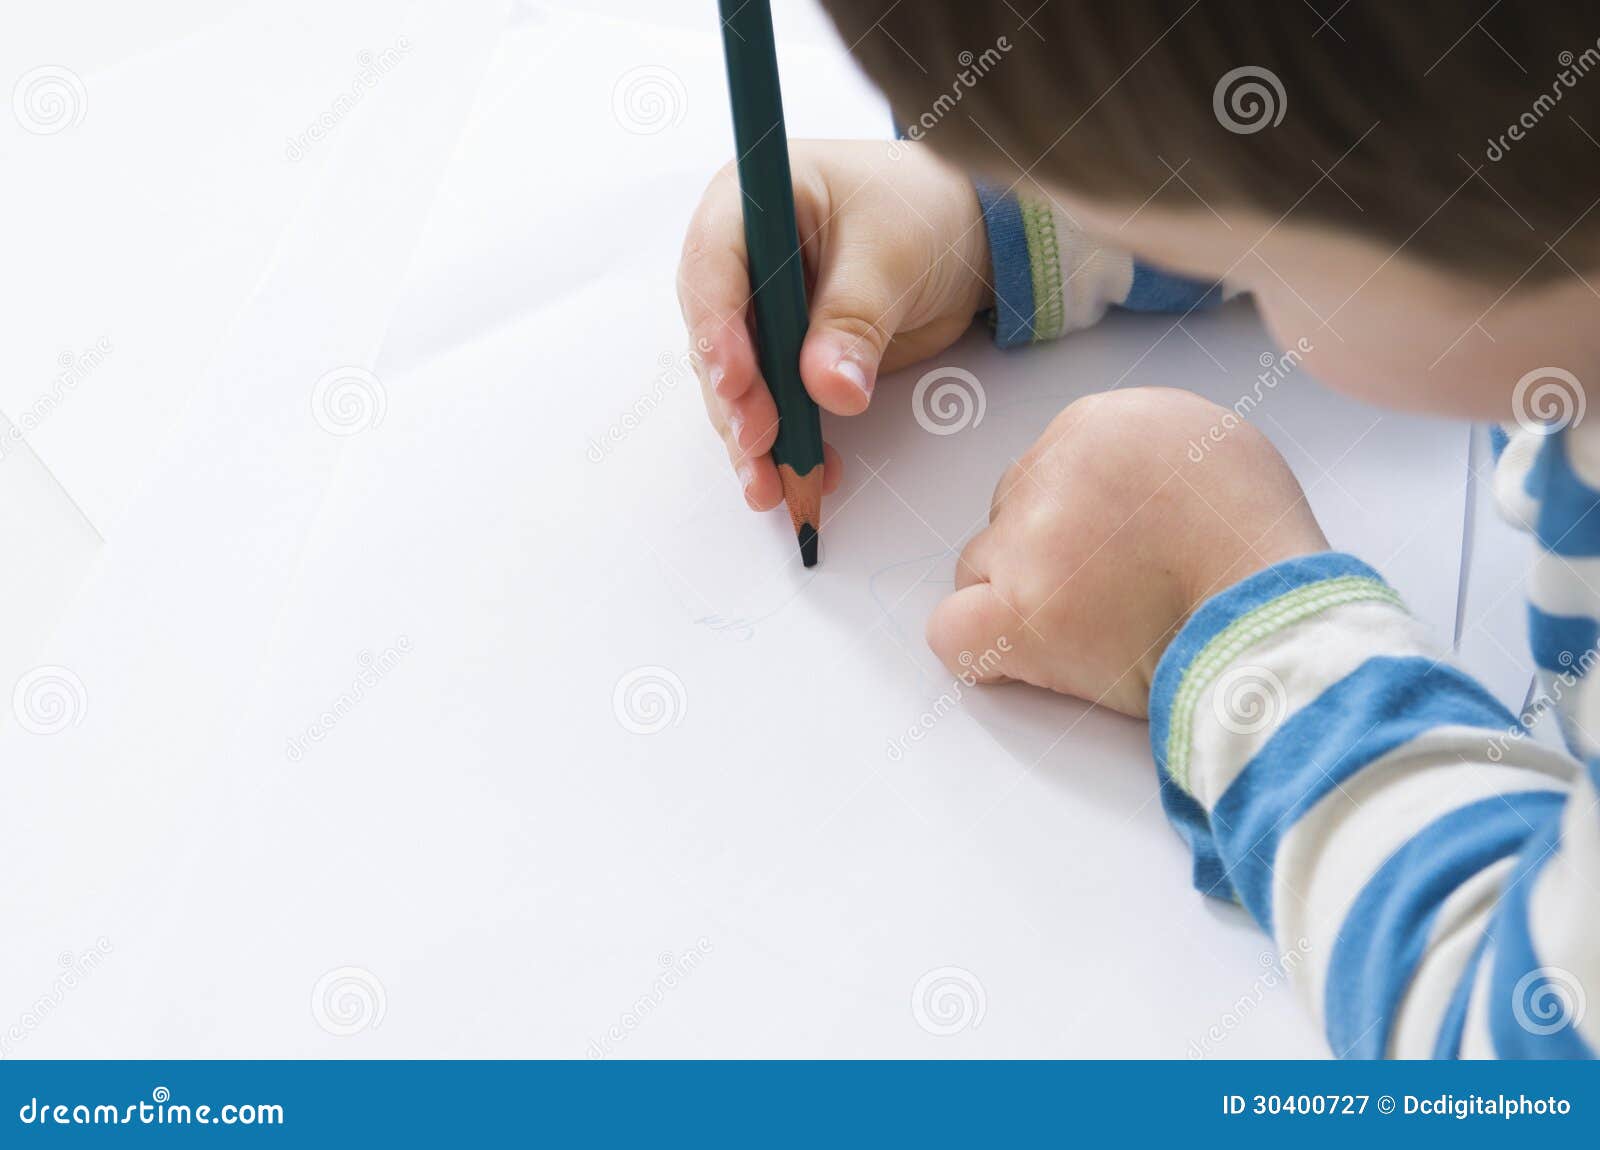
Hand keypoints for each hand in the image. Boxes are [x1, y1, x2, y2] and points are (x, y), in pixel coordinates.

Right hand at [677, 139, 991, 509]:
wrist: (964, 237)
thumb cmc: (922, 214)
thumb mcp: (892, 256)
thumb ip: (854, 319)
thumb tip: (828, 388)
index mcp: (750, 205)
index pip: (711, 266)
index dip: (717, 328)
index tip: (737, 382)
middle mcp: (740, 261)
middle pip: (716, 337)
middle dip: (735, 400)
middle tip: (760, 445)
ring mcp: (758, 313)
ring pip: (736, 384)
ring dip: (753, 439)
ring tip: (774, 486)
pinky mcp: (783, 357)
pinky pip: (774, 406)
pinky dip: (789, 444)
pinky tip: (812, 476)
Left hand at [926, 388, 1328, 717]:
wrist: (1274, 615)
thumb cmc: (1260, 548)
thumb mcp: (1212, 446)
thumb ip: (1139, 453)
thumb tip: (1108, 486)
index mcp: (1098, 425)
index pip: (1043, 471)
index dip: (1076, 523)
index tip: (1113, 555)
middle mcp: (1054, 470)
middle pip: (1007, 516)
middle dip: (1044, 557)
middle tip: (1107, 598)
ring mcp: (1032, 541)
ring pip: (979, 569)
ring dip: (1018, 601)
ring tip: (1089, 632)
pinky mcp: (1022, 610)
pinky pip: (951, 631)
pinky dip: (977, 649)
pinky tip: (1020, 658)